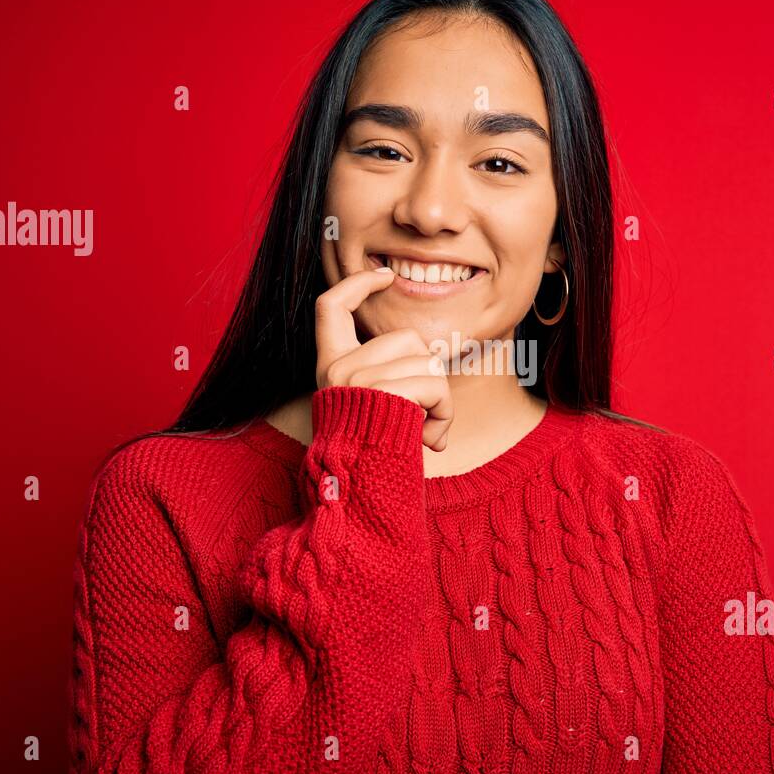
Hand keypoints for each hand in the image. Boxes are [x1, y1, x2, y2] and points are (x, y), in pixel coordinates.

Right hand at [313, 267, 453, 450]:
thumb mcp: (373, 410)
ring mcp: (356, 378)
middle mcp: (337, 369)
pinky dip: (444, 414)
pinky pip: (435, 385)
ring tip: (422, 431)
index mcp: (329, 368)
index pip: (330, 306)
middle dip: (429, 375)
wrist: (361, 498)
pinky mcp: (381, 391)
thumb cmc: (375, 459)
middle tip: (419, 418)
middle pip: (407, 338)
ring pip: (428, 362)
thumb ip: (389, 380)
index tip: (385, 275)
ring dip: (440, 399)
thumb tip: (432, 360)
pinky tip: (430, 440)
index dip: (358, 284)